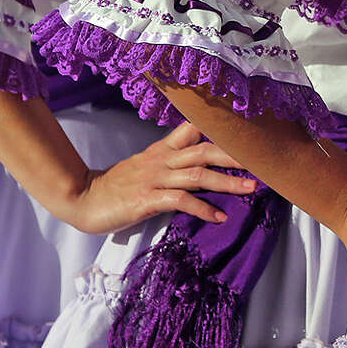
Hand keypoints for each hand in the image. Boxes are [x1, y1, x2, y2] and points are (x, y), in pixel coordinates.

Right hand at [53, 120, 257, 234]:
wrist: (83, 199)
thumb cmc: (117, 186)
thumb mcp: (146, 164)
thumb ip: (171, 157)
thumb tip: (200, 154)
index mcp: (162, 150)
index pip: (193, 130)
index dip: (220, 129)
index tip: (247, 133)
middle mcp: (161, 160)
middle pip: (204, 150)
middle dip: (236, 156)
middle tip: (263, 162)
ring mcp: (154, 179)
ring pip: (198, 175)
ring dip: (227, 182)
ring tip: (251, 190)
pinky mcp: (146, 200)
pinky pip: (180, 201)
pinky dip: (202, 209)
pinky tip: (218, 218)